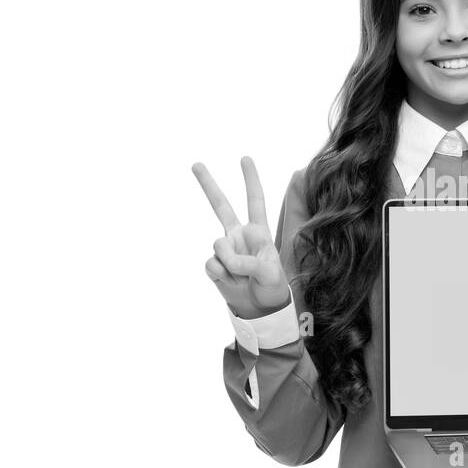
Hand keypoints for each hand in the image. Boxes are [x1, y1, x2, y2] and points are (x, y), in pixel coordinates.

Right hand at [192, 156, 290, 318]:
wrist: (260, 309)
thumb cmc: (272, 286)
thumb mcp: (270, 273)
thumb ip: (250, 262)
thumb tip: (226, 259)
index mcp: (258, 232)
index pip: (255, 201)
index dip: (251, 180)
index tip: (245, 158)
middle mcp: (238, 236)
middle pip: (221, 206)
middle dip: (208, 184)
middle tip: (196, 164)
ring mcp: (224, 249)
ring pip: (218, 246)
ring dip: (232, 265)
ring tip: (244, 277)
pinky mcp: (213, 265)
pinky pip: (211, 265)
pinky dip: (223, 276)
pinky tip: (232, 282)